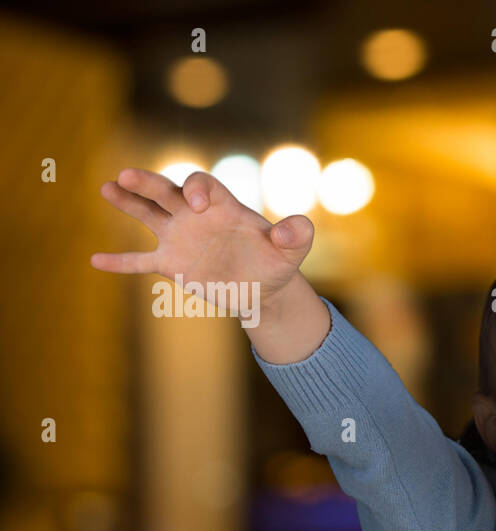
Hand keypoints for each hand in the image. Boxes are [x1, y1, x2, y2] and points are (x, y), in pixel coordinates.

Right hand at [90, 167, 312, 309]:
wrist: (263, 288)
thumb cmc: (277, 262)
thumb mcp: (293, 250)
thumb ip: (297, 235)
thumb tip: (291, 228)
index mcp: (222, 206)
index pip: (202, 185)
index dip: (197, 189)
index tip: (197, 204)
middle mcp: (195, 216)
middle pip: (167, 192)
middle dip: (148, 183)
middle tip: (126, 175)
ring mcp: (180, 238)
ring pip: (149, 214)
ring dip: (129, 203)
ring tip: (107, 188)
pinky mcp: (171, 263)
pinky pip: (140, 260)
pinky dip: (121, 261)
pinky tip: (96, 260)